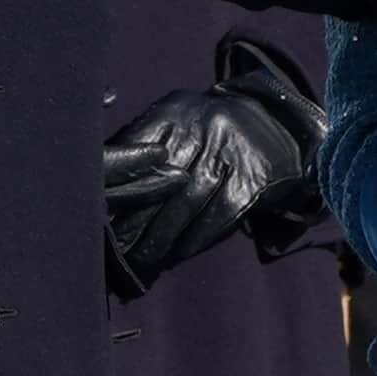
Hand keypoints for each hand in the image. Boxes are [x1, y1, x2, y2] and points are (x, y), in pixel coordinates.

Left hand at [101, 39, 325, 295]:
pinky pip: (219, 214)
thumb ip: (142, 146)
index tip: (96, 220)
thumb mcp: (179, 123)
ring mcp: (231, 153)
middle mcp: (204, 127)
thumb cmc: (213, 132)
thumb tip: (100, 188)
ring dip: (162, 240)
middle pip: (159, 184)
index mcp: (176, 111)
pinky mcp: (254, 178)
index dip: (118, 190)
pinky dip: (196, 238)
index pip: (136, 151)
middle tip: (115, 255)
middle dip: (133, 225)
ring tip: (142, 264)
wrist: (280, 125)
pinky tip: (179, 255)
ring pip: (187, 203)